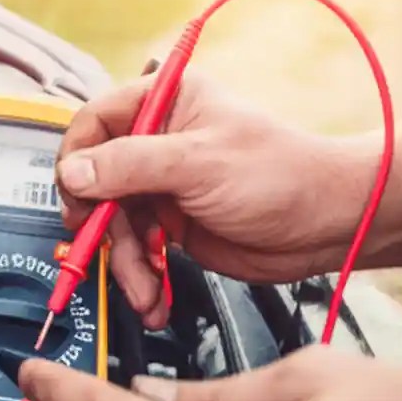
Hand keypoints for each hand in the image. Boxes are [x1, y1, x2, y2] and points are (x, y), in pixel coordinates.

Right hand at [56, 73, 372, 326]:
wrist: (329, 226)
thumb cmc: (282, 176)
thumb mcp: (198, 163)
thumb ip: (129, 165)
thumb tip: (72, 172)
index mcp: (162, 103)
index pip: (94, 123)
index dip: (77, 160)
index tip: (77, 197)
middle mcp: (156, 141)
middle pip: (96, 182)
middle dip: (102, 225)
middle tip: (105, 250)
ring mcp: (161, 185)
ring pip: (113, 223)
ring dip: (124, 263)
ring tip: (144, 291)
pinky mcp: (170, 223)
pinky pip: (135, 250)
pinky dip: (141, 276)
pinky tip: (154, 297)